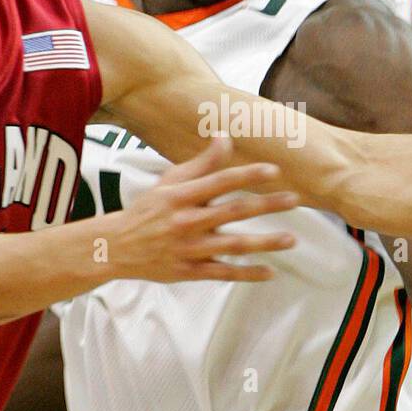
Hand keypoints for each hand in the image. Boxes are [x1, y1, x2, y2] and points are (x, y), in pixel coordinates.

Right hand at [107, 136, 298, 282]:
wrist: (117, 247)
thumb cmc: (149, 209)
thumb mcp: (170, 181)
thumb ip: (202, 163)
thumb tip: (225, 136)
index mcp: (182, 196)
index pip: (219, 181)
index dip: (247, 175)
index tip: (274, 170)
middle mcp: (187, 221)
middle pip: (232, 212)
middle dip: (266, 206)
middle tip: (294, 200)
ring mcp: (189, 248)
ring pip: (232, 246)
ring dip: (264, 243)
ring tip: (291, 239)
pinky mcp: (190, 271)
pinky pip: (223, 273)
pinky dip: (246, 274)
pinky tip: (270, 272)